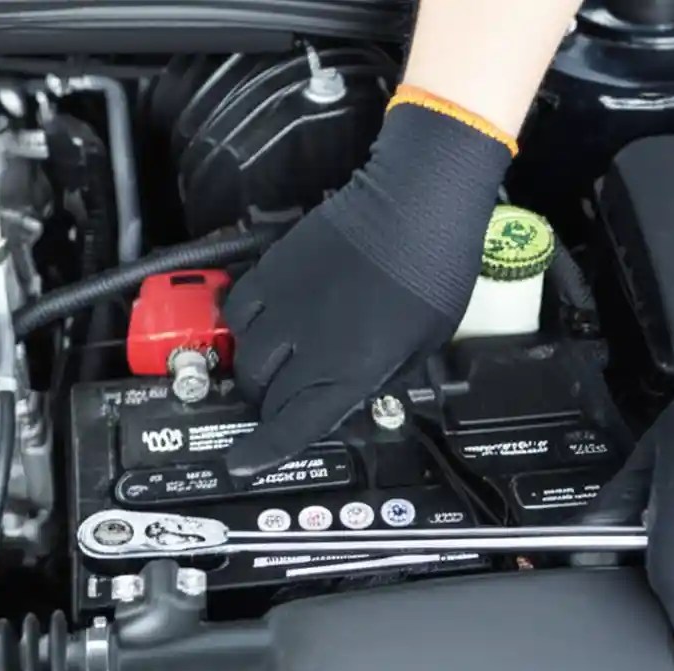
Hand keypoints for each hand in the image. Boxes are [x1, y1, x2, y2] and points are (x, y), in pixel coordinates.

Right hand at [222, 97, 512, 476]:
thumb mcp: (425, 343)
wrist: (414, 203)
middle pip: (264, 394)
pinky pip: (238, 310)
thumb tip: (354, 390)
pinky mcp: (271, 270)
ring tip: (274, 364)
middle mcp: (308, 346)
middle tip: (283, 402)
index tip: (242, 463)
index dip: (263, 451)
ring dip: (255, 369)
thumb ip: (384, 374)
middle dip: (269, 408)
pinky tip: (263, 323)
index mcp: (350, 371)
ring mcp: (284, 306)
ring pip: (245, 355)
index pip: (292, 427)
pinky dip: (244, 326)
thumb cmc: (435, 273)